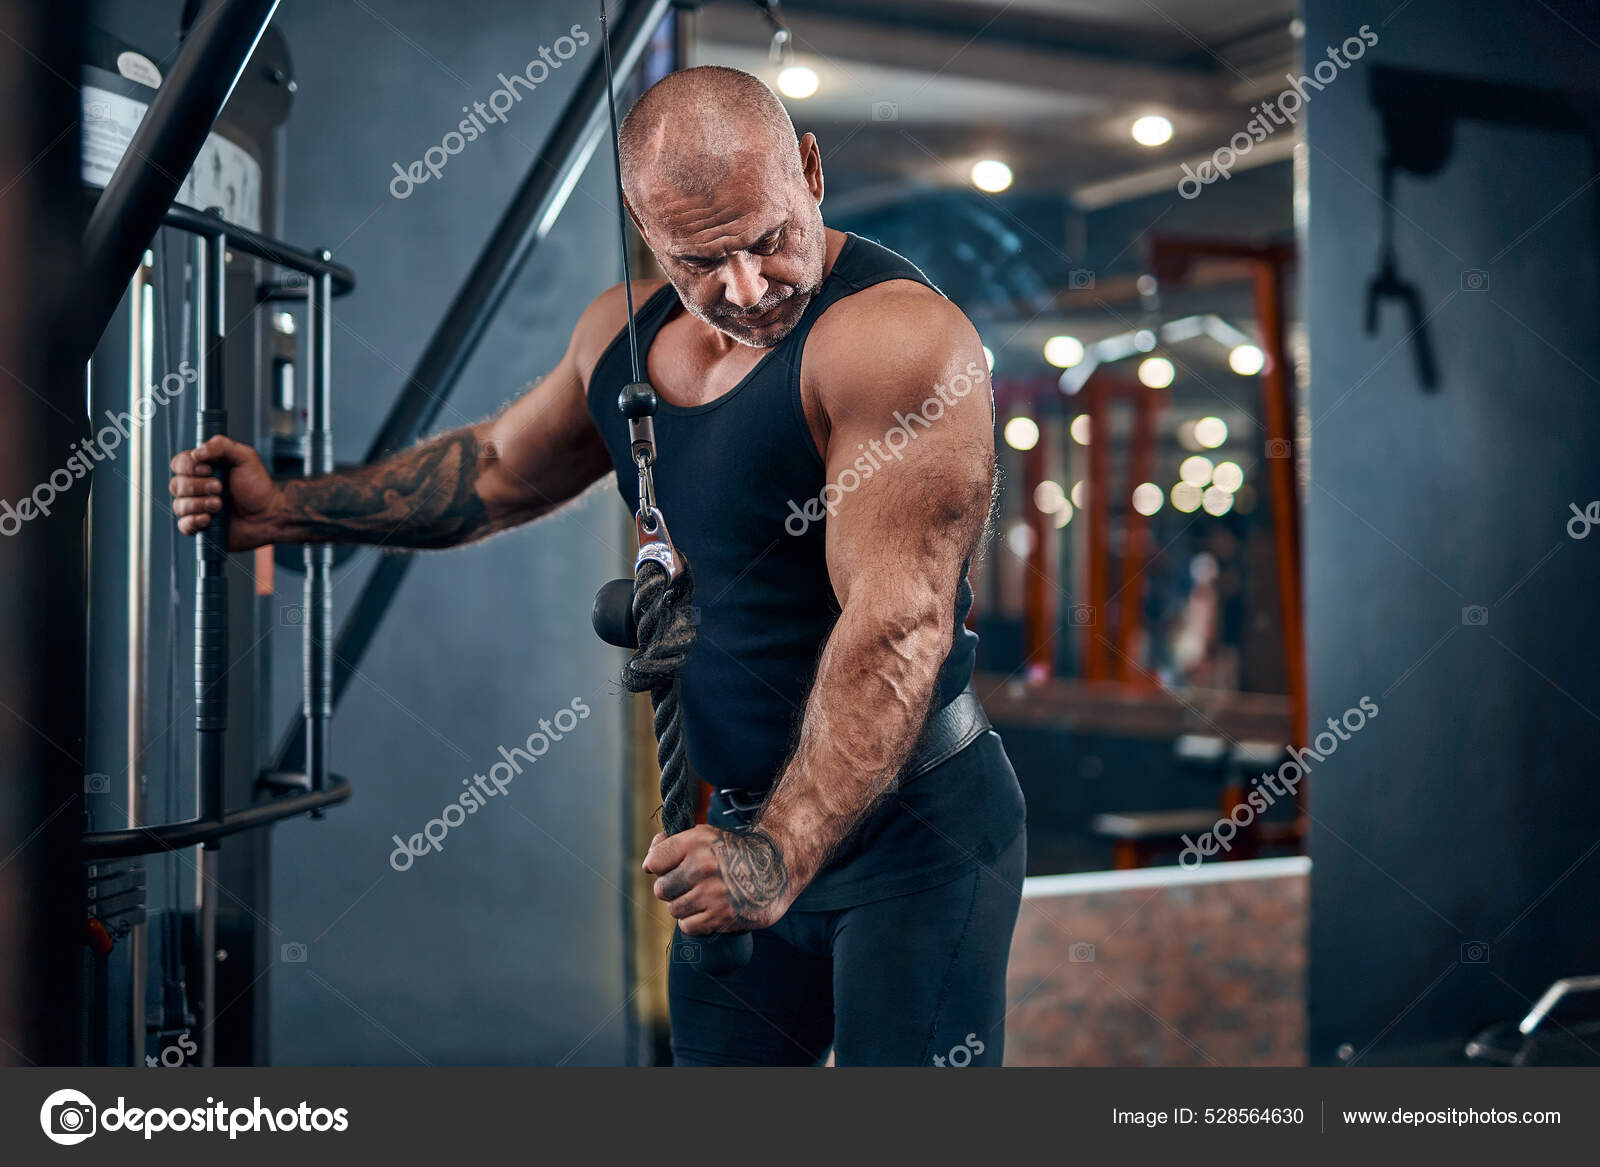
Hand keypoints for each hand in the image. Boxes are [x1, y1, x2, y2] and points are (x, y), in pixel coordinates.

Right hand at [169, 435, 280, 549]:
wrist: (270, 514)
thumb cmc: (258, 486)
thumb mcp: (245, 457)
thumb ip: (221, 445)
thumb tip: (196, 452)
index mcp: (202, 469)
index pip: (178, 464)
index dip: (188, 467)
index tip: (209, 469)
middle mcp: (195, 488)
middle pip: (176, 485)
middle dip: (199, 486)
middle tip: (220, 488)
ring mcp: (196, 508)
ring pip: (178, 505)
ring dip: (199, 504)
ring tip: (220, 505)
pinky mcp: (200, 527)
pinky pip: (183, 525)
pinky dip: (193, 521)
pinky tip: (209, 519)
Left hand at [643, 825, 795, 935]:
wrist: (775, 868)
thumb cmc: (734, 852)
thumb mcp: (705, 836)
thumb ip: (671, 845)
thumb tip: (647, 864)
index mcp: (695, 842)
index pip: (654, 862)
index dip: (660, 866)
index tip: (670, 867)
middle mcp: (702, 866)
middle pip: (661, 889)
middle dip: (672, 888)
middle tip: (691, 884)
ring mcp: (711, 893)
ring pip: (674, 909)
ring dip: (684, 906)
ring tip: (703, 896)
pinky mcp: (721, 917)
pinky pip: (688, 926)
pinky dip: (695, 921)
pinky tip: (709, 909)